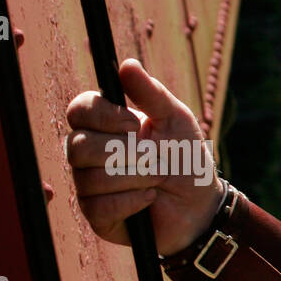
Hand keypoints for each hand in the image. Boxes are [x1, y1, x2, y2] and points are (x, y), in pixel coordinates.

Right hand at [65, 58, 224, 254]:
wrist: (202, 204)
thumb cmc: (186, 159)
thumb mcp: (176, 120)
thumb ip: (152, 94)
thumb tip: (127, 64)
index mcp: (103, 125)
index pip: (78, 110)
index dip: (102, 116)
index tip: (134, 123)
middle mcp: (89, 154)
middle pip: (79, 146)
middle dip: (124, 153)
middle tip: (154, 158)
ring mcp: (89, 185)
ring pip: (91, 177)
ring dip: (136, 178)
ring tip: (158, 179)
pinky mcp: (97, 216)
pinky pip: (99, 206)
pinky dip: (132, 201)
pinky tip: (150, 199)